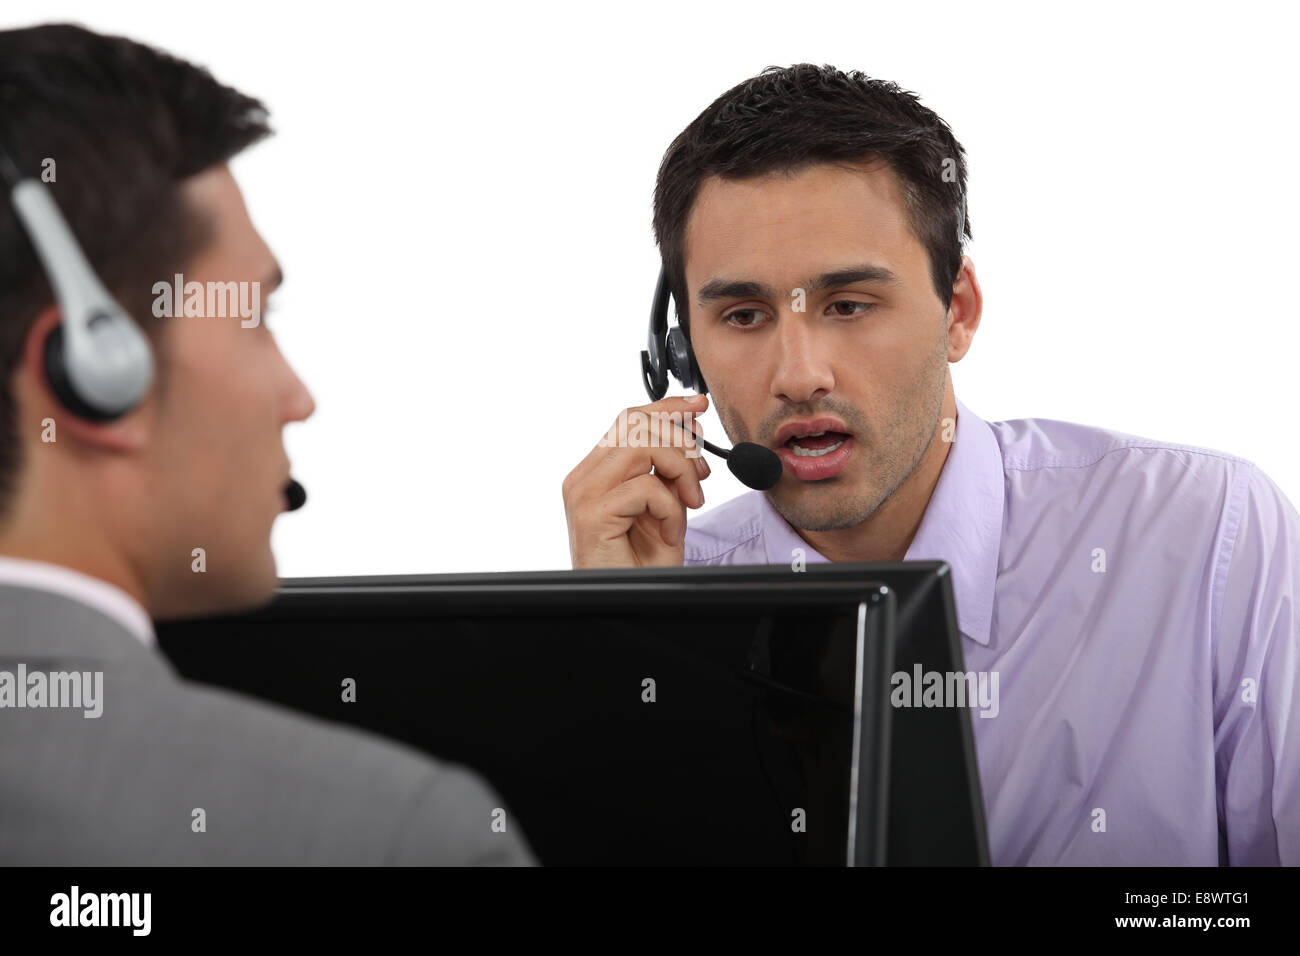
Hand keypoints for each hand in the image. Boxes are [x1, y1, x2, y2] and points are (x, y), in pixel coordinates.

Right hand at [562, 395, 711, 567]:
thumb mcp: (666, 507)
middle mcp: (584, 477)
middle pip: (636, 424)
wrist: (627, 606)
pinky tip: (669, 534)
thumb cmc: (641, 565)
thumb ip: (670, 472)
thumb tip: (691, 432)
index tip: (699, 407)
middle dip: (681, 441)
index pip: (629, 420)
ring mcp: (583, 494)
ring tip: (690, 505)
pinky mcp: (591, 513)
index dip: (667, 406)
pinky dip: (671, 510)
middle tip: (701, 474)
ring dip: (680, 472)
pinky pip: (647, 488)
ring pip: (642, 447)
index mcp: (597, 471)